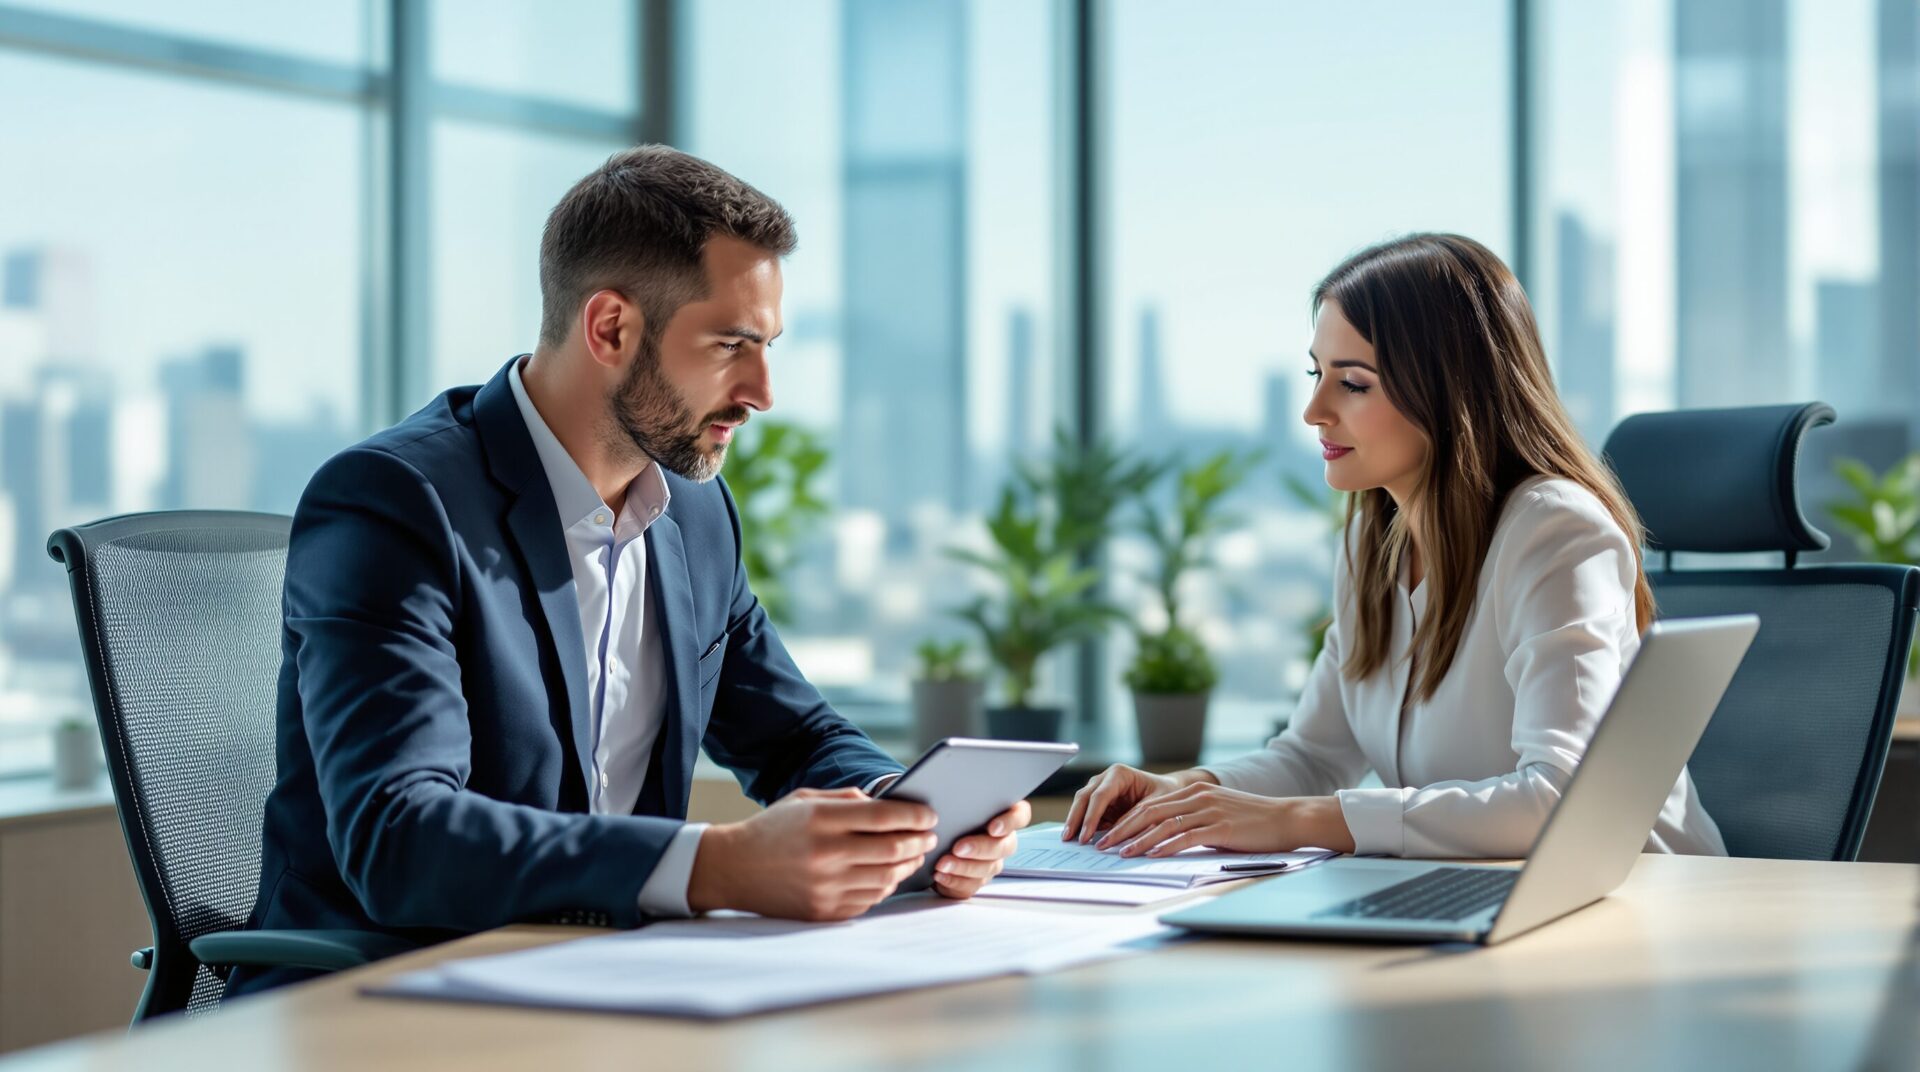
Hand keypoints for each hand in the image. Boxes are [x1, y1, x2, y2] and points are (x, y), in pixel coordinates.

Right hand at [687, 788, 937, 920]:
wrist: (732, 869)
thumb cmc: (773, 829)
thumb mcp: (805, 799)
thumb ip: (848, 799)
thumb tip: (889, 805)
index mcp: (821, 820)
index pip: (884, 816)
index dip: (914, 815)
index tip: (930, 814)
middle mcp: (826, 854)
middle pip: (893, 848)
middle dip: (919, 840)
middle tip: (930, 835)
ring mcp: (826, 886)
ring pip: (887, 877)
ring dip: (908, 865)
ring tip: (914, 854)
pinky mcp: (824, 910)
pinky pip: (870, 899)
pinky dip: (886, 886)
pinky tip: (889, 874)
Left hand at [930, 800, 1031, 899]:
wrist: (927, 839)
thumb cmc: (944, 814)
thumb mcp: (952, 799)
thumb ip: (961, 794)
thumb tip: (954, 781)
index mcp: (1002, 815)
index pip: (1020, 815)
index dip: (1010, 822)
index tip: (993, 827)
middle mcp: (1002, 840)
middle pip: (1005, 846)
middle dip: (981, 848)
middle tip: (959, 847)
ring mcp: (991, 862)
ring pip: (988, 868)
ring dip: (964, 867)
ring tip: (942, 863)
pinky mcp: (975, 881)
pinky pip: (971, 886)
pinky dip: (955, 881)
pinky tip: (940, 875)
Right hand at [1062, 764, 1210, 842]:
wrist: (1169, 790)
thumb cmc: (1165, 794)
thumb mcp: (1156, 806)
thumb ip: (1135, 818)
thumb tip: (1115, 835)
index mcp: (1119, 774)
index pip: (1100, 796)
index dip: (1090, 817)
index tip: (1085, 836)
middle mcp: (1106, 778)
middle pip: (1084, 797)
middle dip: (1075, 818)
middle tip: (1068, 838)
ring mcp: (1100, 788)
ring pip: (1081, 803)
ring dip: (1074, 821)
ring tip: (1068, 840)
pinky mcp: (1100, 801)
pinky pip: (1087, 812)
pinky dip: (1082, 824)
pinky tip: (1077, 838)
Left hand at [1094, 785, 1355, 856]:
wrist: (1288, 819)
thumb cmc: (1255, 822)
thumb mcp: (1219, 814)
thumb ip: (1195, 821)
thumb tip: (1168, 838)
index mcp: (1197, 792)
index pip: (1152, 805)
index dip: (1128, 819)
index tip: (1110, 834)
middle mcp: (1199, 797)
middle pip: (1151, 811)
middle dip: (1124, 829)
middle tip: (1104, 843)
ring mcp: (1209, 811)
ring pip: (1164, 824)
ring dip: (1138, 840)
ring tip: (1121, 853)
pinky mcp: (1221, 827)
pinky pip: (1186, 836)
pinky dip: (1165, 846)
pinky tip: (1151, 854)